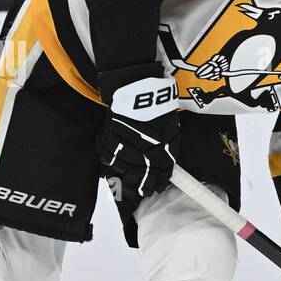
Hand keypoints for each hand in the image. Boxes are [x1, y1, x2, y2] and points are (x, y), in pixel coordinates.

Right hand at [97, 63, 178, 200]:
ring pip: (126, 170)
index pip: (162, 172)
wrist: (138, 89)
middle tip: (142, 192)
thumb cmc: (157, 107)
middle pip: (143, 176)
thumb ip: (169, 148)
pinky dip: (111, 163)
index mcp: (164, 148)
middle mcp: (147, 151)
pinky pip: (109, 159)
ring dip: (127, 177)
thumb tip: (166, 167)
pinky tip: (113, 166)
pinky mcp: (112, 141)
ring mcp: (129, 147)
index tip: (156, 189)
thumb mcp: (171, 128)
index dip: (159, 182)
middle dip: (142, 186)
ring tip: (127, 182)